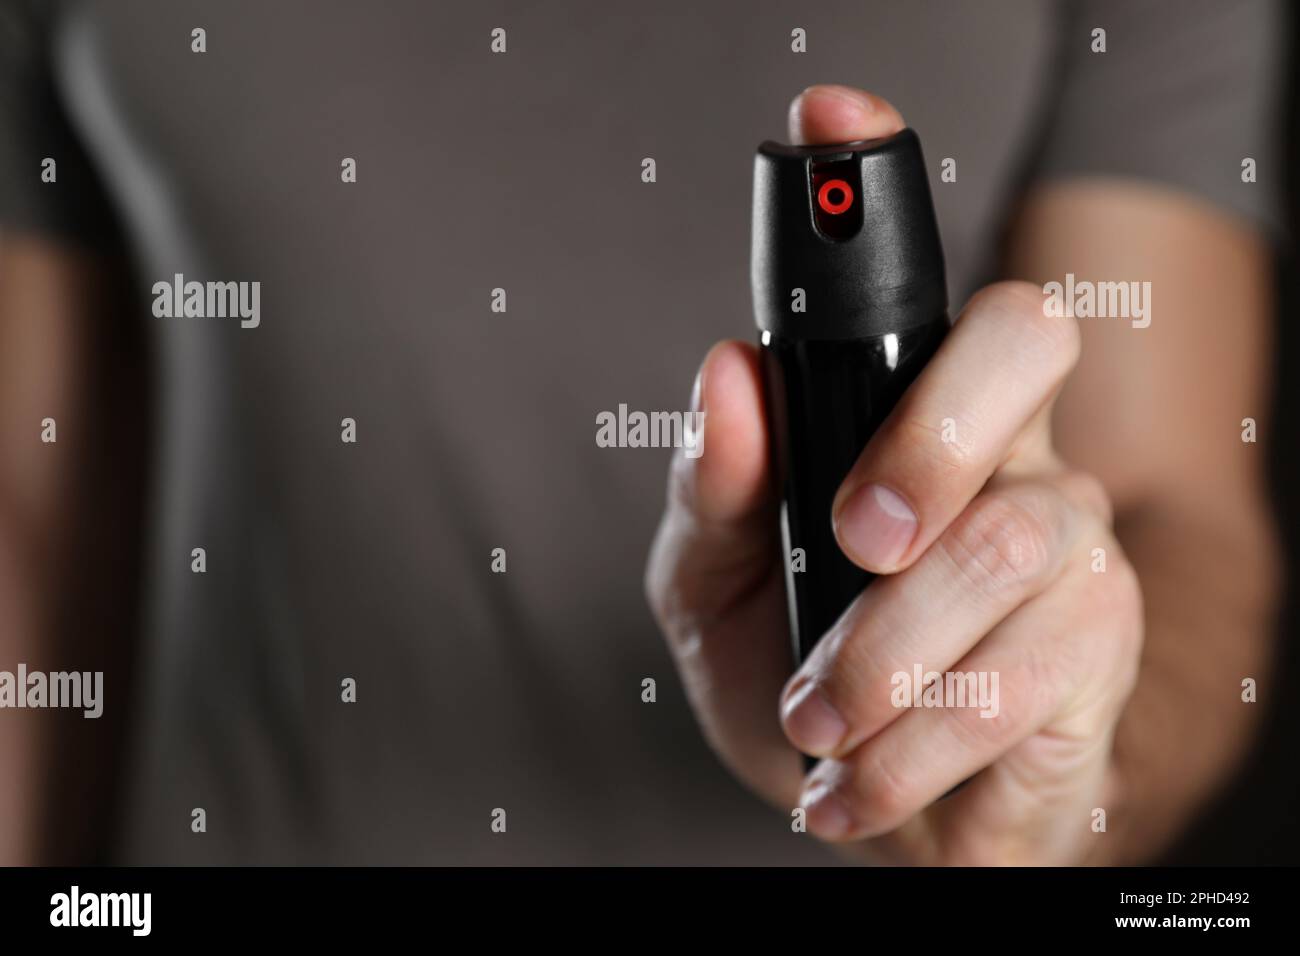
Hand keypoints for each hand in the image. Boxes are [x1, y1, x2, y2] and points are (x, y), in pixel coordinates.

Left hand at [645, 85, 1142, 864]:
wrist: (872, 804)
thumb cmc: (793, 678)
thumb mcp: (716, 586)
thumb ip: (718, 490)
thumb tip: (729, 375)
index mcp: (906, 420)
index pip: (922, 278)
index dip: (882, 180)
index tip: (829, 114)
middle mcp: (1006, 455)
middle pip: (1028, 342)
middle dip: (927, 439)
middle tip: (851, 540)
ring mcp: (1068, 547)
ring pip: (1013, 543)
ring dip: (883, 655)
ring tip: (813, 723)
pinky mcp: (1096, 655)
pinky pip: (1025, 678)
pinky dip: (913, 743)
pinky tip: (859, 781)